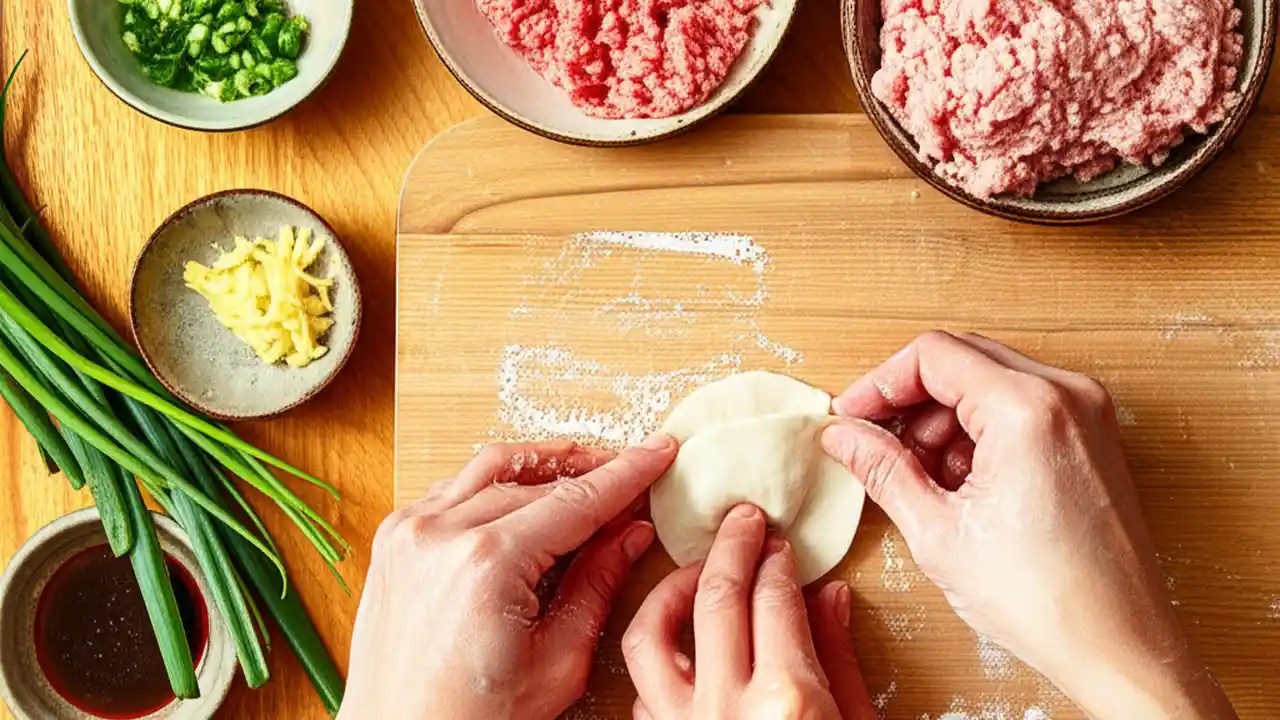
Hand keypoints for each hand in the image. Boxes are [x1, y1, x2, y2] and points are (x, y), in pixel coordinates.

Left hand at [340, 436, 677, 719]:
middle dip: (591, 478)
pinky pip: (452, 489)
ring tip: (583, 477)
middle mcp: (441, 534)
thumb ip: (596, 586)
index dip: (626, 474)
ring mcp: (409, 531)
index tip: (658, 451)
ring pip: (490, 470)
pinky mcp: (393, 537)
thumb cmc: (472, 719)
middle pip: (537, 483)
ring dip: (542, 469)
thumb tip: (630, 534)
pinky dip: (493, 485)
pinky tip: (523, 499)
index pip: (577, 501)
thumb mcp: (557, 663)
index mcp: (486, 564)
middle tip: (631, 485)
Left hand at [623, 504, 875, 719]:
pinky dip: (658, 656)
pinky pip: (640, 689)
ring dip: (669, 592)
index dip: (778, 560)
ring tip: (695, 576)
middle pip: (716, 598)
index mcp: (786, 699)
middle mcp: (726, 708)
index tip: (781, 543)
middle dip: (732, 547)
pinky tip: (680, 643)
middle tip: (743, 521)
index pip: (774, 597)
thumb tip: (828, 596)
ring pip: (650, 636)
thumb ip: (839, 659)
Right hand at [822, 331, 1235, 719]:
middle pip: (962, 359)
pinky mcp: (1093, 437)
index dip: (879, 383)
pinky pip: (1022, 407)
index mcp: (1028, 408)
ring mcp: (1087, 414)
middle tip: (873, 443)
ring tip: (922, 477)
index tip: (851, 416)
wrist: (1120, 647)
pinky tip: (961, 483)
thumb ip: (883, 470)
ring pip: (990, 381)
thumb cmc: (1047, 599)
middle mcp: (1067, 395)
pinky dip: (980, 432)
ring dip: (944, 419)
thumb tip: (843, 437)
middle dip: (909, 401)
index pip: (933, 355)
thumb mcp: (939, 532)